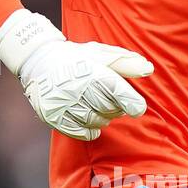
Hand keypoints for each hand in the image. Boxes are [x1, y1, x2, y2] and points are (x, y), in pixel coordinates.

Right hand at [0, 9, 152, 140]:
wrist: (38, 62)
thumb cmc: (76, 59)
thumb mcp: (101, 55)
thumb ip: (125, 63)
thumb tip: (148, 69)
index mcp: (90, 70)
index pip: (115, 89)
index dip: (130, 101)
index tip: (138, 108)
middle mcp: (76, 87)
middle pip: (109, 108)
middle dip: (116, 106)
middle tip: (111, 99)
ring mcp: (63, 103)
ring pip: (96, 121)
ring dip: (103, 117)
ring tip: (96, 105)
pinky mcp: (53, 116)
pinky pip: (81, 132)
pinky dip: (90, 129)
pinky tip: (88, 118)